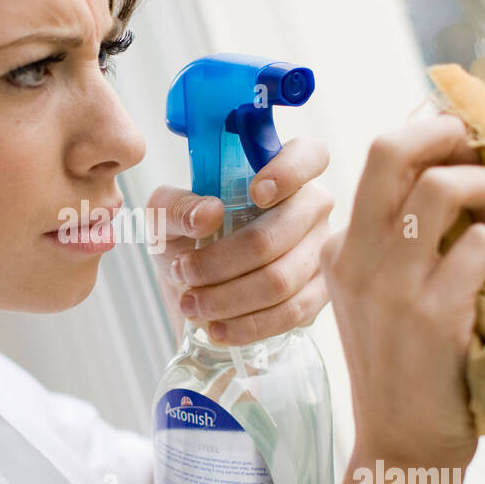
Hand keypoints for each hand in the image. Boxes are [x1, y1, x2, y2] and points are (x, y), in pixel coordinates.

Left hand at [146, 137, 334, 345]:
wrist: (192, 287)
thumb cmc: (185, 237)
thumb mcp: (165, 215)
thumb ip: (177, 206)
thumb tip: (209, 213)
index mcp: (279, 173)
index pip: (310, 155)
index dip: (290, 172)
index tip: (255, 194)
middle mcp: (310, 208)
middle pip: (281, 232)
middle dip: (223, 261)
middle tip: (184, 273)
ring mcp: (319, 251)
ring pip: (281, 278)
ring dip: (229, 297)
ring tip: (192, 304)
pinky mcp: (317, 294)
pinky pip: (290, 313)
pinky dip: (248, 325)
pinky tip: (218, 328)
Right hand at [325, 114, 484, 471]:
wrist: (401, 444)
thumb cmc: (402, 366)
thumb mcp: (378, 295)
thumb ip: (399, 238)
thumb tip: (451, 164)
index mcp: (340, 248)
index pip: (379, 158)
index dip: (430, 134)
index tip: (465, 142)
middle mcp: (355, 257)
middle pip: (391, 149)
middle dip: (448, 132)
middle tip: (484, 148)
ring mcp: (389, 286)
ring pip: (441, 188)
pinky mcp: (431, 316)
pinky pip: (480, 245)